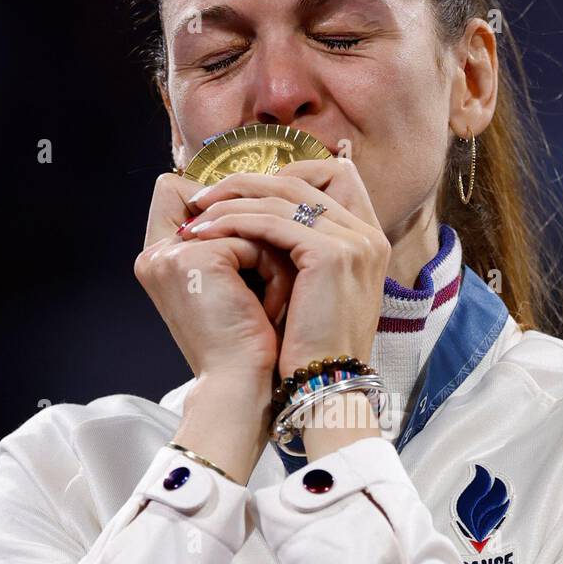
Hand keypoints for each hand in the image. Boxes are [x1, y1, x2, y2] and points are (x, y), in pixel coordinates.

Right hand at [134, 171, 295, 385]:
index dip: (224, 211)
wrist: (240, 387)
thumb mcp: (231, 291)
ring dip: (268, 253)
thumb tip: (261, 205)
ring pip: (241, 218)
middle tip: (273, 272)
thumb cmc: (244, 348)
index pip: (178, 194)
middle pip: (213, 200)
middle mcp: (156, 254)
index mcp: (157, 261)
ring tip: (274, 296)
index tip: (254, 248)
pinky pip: (252, 238)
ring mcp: (171, 254)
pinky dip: (272, 270)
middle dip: (253, 231)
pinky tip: (271, 307)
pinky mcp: (196, 258)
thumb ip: (228, 247)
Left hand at [182, 158, 390, 380]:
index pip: (335, 175)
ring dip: (230, 200)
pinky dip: (233, 222)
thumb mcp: (313, 294)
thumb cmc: (308, 350)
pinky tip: (205, 233)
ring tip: (195, 217)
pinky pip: (272, 222)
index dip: (285, 177)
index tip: (242, 195)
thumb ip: (302, 254)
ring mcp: (354, 242)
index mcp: (367, 239)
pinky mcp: (332, 255)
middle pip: (303, 178)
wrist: (323, 388)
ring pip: (282, 196)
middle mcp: (367, 234)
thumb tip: (260, 227)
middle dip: (246, 183)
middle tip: (203, 198)